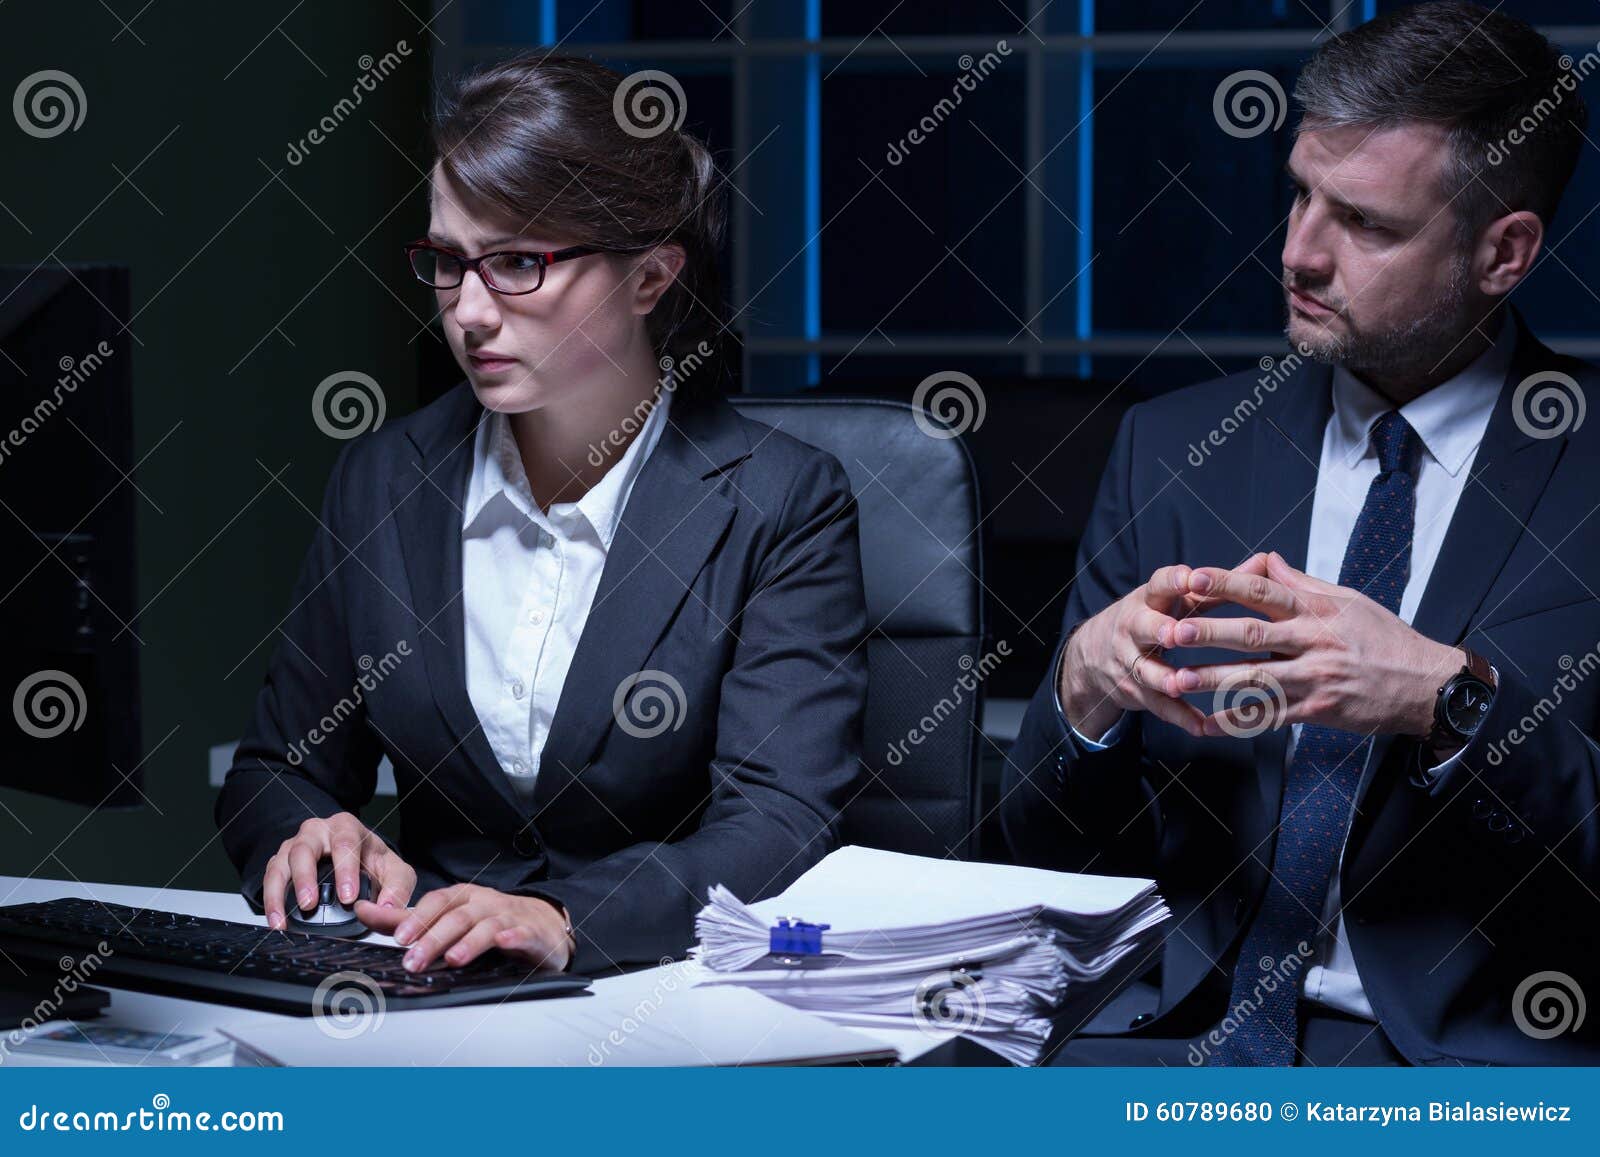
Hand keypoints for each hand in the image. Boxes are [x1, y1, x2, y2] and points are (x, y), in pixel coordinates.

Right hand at [261, 813, 416, 930]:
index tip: (348, 898)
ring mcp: (295, 846)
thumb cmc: (371, 862)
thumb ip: (397, 888)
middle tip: (310, 904)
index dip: (345, 870)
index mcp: (347, 828)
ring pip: (281, 863)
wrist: (353, 858)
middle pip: (305, 848)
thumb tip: (386, 909)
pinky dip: (270, 901)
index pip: (345, 843)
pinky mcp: (280, 862)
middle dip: (306, 876)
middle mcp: (318, 832)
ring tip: (284, 920)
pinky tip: (276, 922)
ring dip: (280, 892)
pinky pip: (269, 878)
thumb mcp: (394, 871)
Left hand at [359, 884, 573, 973]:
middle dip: (434, 938)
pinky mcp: (530, 934)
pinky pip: (521, 933)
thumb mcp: (448, 916)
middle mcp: (484, 903)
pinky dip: (512, 937)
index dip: (418, 918)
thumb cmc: (491, 920)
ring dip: (468, 942)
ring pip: (486, 926)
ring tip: (452, 959)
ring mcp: (508, 917)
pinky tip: (504, 944)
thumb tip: (364, 911)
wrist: (543, 924)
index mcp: (462, 897)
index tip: (399, 936)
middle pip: (456, 917)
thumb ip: (406, 918)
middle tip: (414, 960)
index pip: (437, 902)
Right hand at [1059, 555, 1270, 738]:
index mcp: (1150, 599)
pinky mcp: (1135, 690)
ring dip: (1164, 677)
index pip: (1158, 585)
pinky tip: (1200, 726)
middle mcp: (1134, 627)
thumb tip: (1264, 562)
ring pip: (1145, 670)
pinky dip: (1178, 716)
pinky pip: (1157, 705)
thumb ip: (1217, 585)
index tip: (1190, 578)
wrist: (1095, 654)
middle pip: (1143, 626)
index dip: (1173, 582)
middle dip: (1158, 629)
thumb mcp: (1177, 598)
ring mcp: (1131, 660)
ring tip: (1182, 684)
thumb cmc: (1153, 618)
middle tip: (1175, 633)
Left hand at [1165, 551, 1460, 737]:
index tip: (1192, 579)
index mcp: (1317, 610)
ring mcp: (1314, 678)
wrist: (1426, 685)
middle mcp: (1313, 641)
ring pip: (1256, 679)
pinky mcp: (1317, 710)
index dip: (1226, 583)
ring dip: (1213, 681)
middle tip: (1173, 631)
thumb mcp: (1349, 600)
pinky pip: (1270, 717)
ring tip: (1177, 681)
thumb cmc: (1384, 638)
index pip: (1264, 591)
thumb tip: (1267, 560)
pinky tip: (1206, 723)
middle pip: (1252, 635)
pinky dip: (1237, 722)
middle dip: (1209, 633)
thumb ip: (1302, 583)